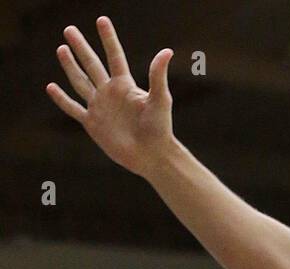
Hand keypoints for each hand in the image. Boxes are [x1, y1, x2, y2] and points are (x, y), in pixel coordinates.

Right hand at [46, 16, 175, 176]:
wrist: (152, 155)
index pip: (114, 56)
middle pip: (92, 65)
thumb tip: (167, 51)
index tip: (102, 20)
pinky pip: (73, 108)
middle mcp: (110, 93)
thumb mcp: (160, 99)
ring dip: (70, 66)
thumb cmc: (160, 128)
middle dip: (81, 47)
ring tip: (61, 49)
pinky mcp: (92, 123)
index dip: (108, 39)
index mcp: (125, 86)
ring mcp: (99, 107)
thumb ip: (158, 75)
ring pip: (80, 82)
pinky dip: (62, 99)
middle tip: (69, 29)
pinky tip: (50, 87)